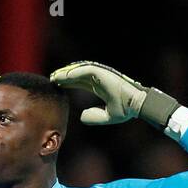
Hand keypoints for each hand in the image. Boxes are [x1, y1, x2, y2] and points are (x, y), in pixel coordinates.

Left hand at [50, 60, 178, 127]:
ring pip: (79, 71)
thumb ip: (94, 116)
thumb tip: (82, 116)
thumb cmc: (125, 111)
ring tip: (54, 77)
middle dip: (64, 77)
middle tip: (52, 79)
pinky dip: (74, 72)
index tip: (58, 85)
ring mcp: (101, 75)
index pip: (81, 82)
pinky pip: (85, 71)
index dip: (69, 83)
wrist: (136, 106)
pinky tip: (63, 76)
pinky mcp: (103, 73)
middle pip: (77, 75)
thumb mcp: (106, 116)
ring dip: (66, 73)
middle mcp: (100, 79)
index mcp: (100, 86)